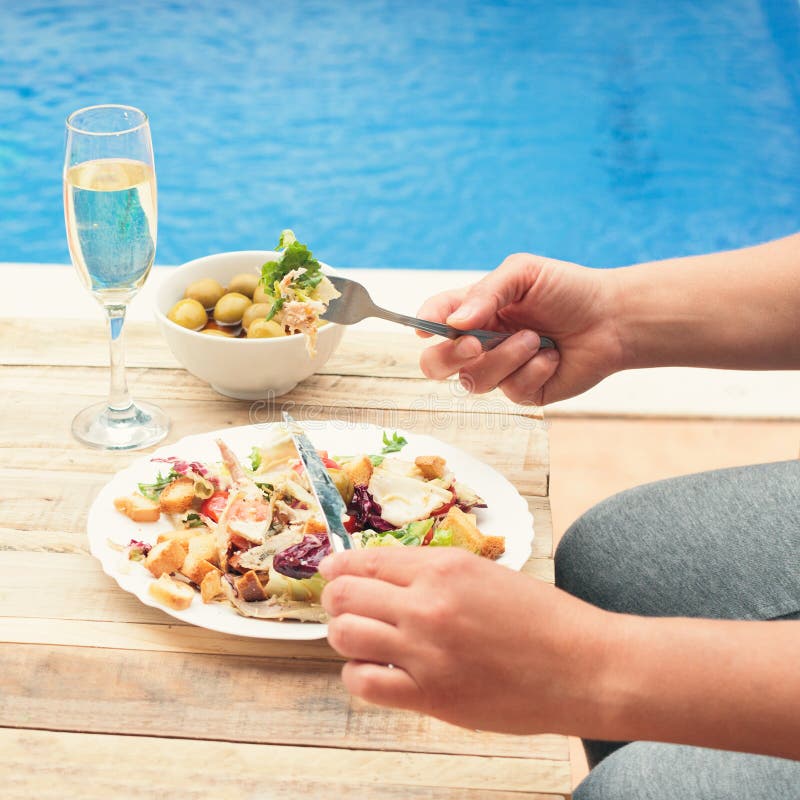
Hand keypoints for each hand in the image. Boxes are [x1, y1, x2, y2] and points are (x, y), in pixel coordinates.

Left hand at [320, 547, 614, 734]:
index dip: (340, 566)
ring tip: (360, 638)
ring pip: (345, 635)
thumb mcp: (488, 576)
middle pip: (345, 594)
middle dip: (336, 598)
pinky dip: (359, 675)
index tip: (331, 570)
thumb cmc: (544, 619)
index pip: (367, 561)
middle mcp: (427, 604)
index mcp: (444, 568)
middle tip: (342, 605)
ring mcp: (425, 652)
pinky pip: (364, 683)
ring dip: (344, 634)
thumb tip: (390, 577)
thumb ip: (436, 575)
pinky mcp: (430, 696)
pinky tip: (375, 671)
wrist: (584, 667)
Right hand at [417, 253, 623, 404]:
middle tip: (477, 344)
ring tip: (537, 339)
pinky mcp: (522, 392)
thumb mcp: (524, 274)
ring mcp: (499, 370)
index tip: (427, 329)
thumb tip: (455, 322)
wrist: (612, 319)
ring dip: (507, 357)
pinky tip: (553, 356)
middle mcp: (480, 343)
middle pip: (435, 365)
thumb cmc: (568, 290)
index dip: (424, 325)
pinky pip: (511, 390)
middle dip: (450, 357)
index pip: (434, 320)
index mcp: (473, 311)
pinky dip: (534, 370)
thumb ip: (486, 293)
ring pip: (474, 380)